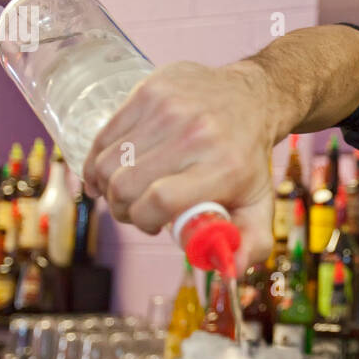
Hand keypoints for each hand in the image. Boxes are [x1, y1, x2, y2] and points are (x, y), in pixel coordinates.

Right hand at [81, 60, 276, 275]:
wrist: (251, 98)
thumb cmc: (248, 160)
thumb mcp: (260, 204)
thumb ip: (252, 245)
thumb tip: (231, 269)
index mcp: (224, 167)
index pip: (160, 201)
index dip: (145, 221)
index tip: (153, 225)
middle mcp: (197, 134)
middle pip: (127, 186)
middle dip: (123, 209)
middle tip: (136, 210)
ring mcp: (170, 108)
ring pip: (107, 163)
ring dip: (107, 186)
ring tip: (127, 189)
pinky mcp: (149, 90)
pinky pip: (103, 136)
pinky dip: (99, 159)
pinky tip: (114, 168)